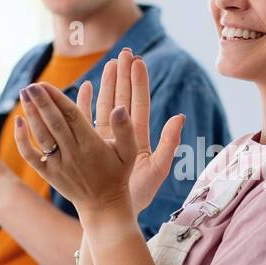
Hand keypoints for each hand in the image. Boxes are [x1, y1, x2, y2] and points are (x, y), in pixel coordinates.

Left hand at [13, 53, 179, 219]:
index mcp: (91, 145)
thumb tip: (120, 107)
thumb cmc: (118, 175)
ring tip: (24, 94)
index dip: (57, 99)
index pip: (71, 116)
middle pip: (53, 123)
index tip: (45, 84)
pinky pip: (31, 156)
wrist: (103, 206)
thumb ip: (125, 129)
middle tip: (30, 85)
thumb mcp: (130, 153)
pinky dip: (22, 140)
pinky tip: (19, 121)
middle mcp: (72, 154)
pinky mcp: (48, 173)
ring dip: (31, 114)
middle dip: (41, 103)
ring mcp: (58, 165)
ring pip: (41, 136)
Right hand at [93, 49, 184, 212]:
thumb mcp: (157, 170)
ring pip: (106, 105)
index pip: (139, 103)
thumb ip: (169, 144)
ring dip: (107, 85)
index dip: (139, 82)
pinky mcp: (90, 144)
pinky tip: (85, 87)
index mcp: (138, 137)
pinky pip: (86, 118)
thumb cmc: (136, 196)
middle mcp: (122, 135)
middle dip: (123, 75)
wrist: (110, 212)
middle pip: (123, 98)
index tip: (138, 61)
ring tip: (108, 64)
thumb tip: (180, 117)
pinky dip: (86, 102)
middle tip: (124, 52)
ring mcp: (105, 138)